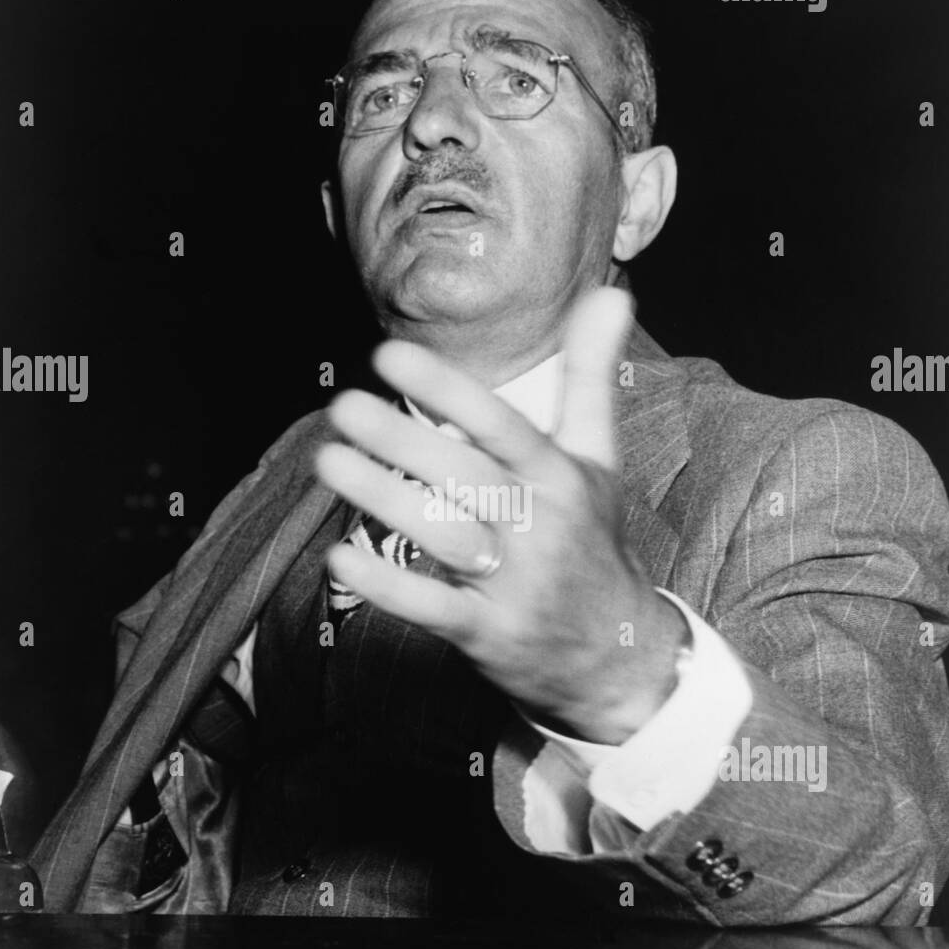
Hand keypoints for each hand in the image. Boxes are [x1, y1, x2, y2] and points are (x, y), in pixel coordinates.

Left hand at [314, 286, 687, 744]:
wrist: (618, 654)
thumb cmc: (590, 540)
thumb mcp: (599, 458)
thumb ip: (590, 377)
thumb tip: (611, 293)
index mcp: (561, 478)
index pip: (503, 426)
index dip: (448, 391)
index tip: (390, 355)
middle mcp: (542, 527)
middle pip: (467, 477)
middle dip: (403, 441)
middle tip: (344, 406)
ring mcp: (517, 583)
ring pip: (446, 536)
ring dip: (385, 500)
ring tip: (329, 463)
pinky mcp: (491, 633)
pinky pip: (435, 609)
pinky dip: (388, 585)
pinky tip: (340, 554)